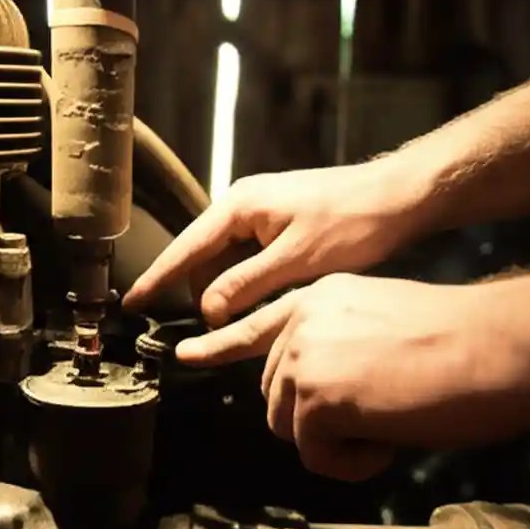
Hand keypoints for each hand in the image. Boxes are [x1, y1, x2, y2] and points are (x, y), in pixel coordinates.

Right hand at [123, 159, 430, 324]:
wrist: (398, 197)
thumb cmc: (352, 223)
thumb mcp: (296, 262)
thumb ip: (246, 286)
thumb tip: (207, 310)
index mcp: (239, 206)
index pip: (186, 248)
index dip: (157, 278)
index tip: (132, 302)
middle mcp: (243, 205)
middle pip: (204, 258)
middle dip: (202, 294)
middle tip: (212, 331)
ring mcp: (261, 213)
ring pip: (227, 262)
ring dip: (230, 291)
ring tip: (243, 320)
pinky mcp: (278, 224)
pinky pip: (248, 258)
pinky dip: (249, 283)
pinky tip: (262, 303)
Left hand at [176, 274, 529, 481]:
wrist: (496, 346)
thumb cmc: (461, 339)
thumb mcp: (381, 321)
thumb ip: (337, 344)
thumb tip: (320, 391)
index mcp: (318, 297)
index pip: (253, 323)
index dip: (218, 346)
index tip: (186, 355)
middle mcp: (300, 320)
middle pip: (274, 395)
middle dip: (318, 420)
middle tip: (379, 415)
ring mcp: (301, 358)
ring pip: (290, 427)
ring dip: (335, 442)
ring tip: (388, 424)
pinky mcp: (314, 398)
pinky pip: (315, 454)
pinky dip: (351, 463)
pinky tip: (388, 438)